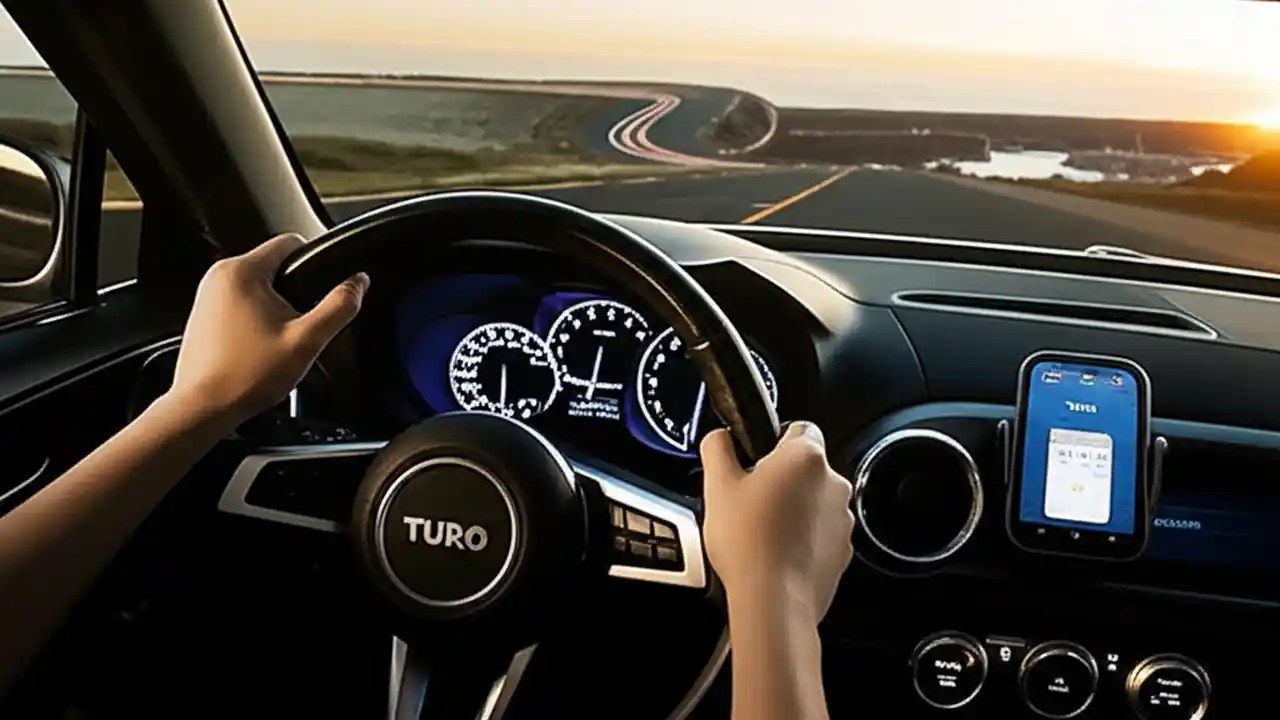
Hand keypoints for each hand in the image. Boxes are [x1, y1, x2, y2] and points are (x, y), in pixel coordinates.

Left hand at [169, 233, 368, 423]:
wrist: (204, 407)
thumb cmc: (245, 376)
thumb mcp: (306, 340)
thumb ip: (338, 307)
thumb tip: (358, 283)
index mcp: (243, 272)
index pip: (290, 243)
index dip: (314, 262)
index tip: (320, 289)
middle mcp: (219, 276)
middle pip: (274, 267)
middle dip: (293, 292)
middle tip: (295, 327)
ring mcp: (207, 295)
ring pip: (258, 287)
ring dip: (273, 308)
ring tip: (274, 341)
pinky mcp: (202, 314)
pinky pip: (239, 304)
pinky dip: (254, 320)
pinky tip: (256, 347)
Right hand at [701, 422, 854, 620]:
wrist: (774, 601)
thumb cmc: (748, 543)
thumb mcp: (717, 485)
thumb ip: (717, 447)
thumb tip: (720, 437)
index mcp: (806, 456)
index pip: (797, 428)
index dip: (771, 443)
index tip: (753, 463)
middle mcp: (834, 483)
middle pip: (805, 467)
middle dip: (780, 479)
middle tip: (748, 501)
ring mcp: (843, 519)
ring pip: (813, 501)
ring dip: (793, 509)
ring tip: (761, 531)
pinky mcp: (843, 550)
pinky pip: (820, 533)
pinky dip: (803, 538)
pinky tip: (776, 552)